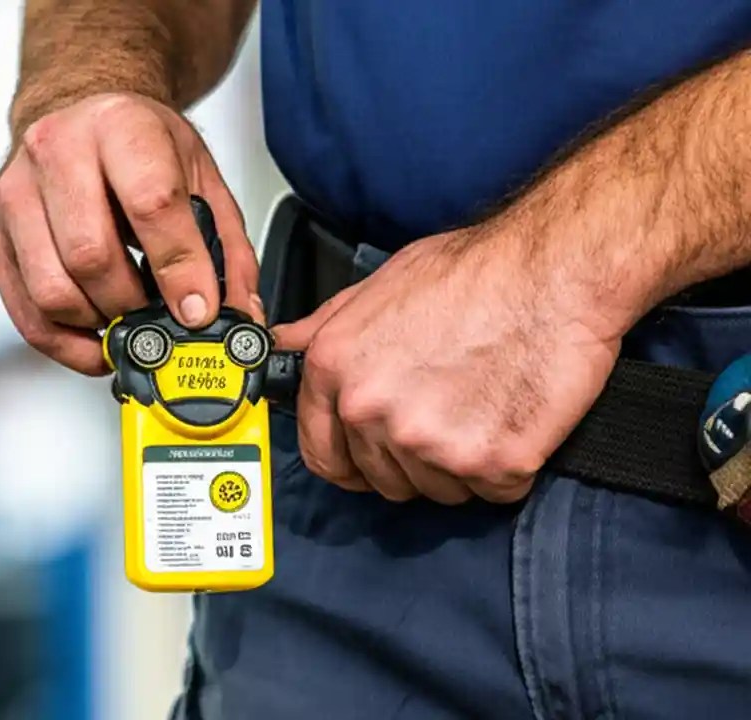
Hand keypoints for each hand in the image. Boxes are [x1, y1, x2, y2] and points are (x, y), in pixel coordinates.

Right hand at [0, 92, 261, 375]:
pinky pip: (24, 309)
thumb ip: (226, 246)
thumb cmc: (137, 144)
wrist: (80, 113)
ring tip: (126, 323)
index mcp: (119, 126)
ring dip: (97, 324)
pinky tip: (93, 340)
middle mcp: (57, 151)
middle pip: (91, 254)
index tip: (197, 310)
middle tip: (158, 319)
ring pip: (51, 289)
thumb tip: (239, 313)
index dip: (178, 267)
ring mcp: (17, 193)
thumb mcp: (198, 175)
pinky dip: (63, 341)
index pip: (150, 203)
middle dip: (132, 304)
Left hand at [272, 228, 622, 503]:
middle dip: (414, 458)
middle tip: (451, 414)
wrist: (555, 270)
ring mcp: (428, 441)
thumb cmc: (474, 271)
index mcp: (335, 369)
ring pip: (438, 490)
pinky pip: (493, 492)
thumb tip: (282, 346)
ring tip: (486, 406)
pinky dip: (509, 467)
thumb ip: (325, 328)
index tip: (367, 463)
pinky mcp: (490, 462)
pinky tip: (516, 419)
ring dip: (461, 464)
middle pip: (384, 479)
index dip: (348, 463)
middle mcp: (371, 410)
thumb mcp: (377, 287)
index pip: (322, 455)